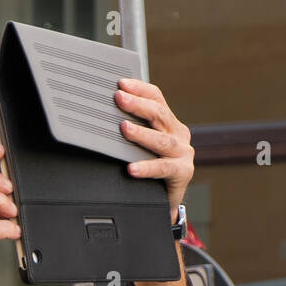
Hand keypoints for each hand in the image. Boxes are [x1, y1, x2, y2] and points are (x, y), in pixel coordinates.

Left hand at [116, 78, 194, 222]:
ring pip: (161, 140)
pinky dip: (146, 167)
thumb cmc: (151, 171)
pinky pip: (162, 169)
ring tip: (124, 129)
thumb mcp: (143, 147)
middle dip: (138, 105)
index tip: (121, 83)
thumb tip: (102, 116)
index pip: (157, 98)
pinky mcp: (182, 173)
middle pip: (159, 114)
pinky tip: (131, 168)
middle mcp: (178, 135)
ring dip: (141, 133)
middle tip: (119, 98)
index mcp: (169, 124)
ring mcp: (183, 153)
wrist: (165, 202)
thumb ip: (132, 130)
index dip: (140, 89)